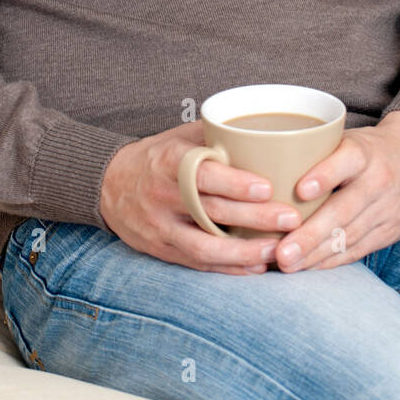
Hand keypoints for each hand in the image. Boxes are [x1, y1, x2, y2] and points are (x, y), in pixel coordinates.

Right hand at [99, 119, 305, 273]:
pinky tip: (256, 266)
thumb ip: (215, 136)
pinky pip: (197, 264)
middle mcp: (164, 196)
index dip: (235, 183)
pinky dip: (228, 268)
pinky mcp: (161, 250)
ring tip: (278, 250)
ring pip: (204, 246)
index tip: (268, 187)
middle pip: (211, 212)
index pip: (204, 175)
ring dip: (244, 251)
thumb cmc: (157, 157)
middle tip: (292, 218)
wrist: (108, 184)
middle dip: (254, 218)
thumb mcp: (179, 138)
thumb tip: (264, 131)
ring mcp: (161, 227)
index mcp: (169, 162)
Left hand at [272, 111, 399, 273]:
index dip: (324, 175)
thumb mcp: (348, 137)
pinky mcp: (391, 230)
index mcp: (366, 152)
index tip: (300, 190)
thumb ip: (316, 151)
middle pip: (344, 210)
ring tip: (287, 264)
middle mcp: (379, 180)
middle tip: (281, 252)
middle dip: (311, 235)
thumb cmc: (368, 147)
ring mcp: (388, 209)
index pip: (347, 160)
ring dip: (316, 254)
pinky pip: (359, 249)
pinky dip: (332, 260)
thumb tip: (261, 167)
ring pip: (350, 235)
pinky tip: (308, 267)